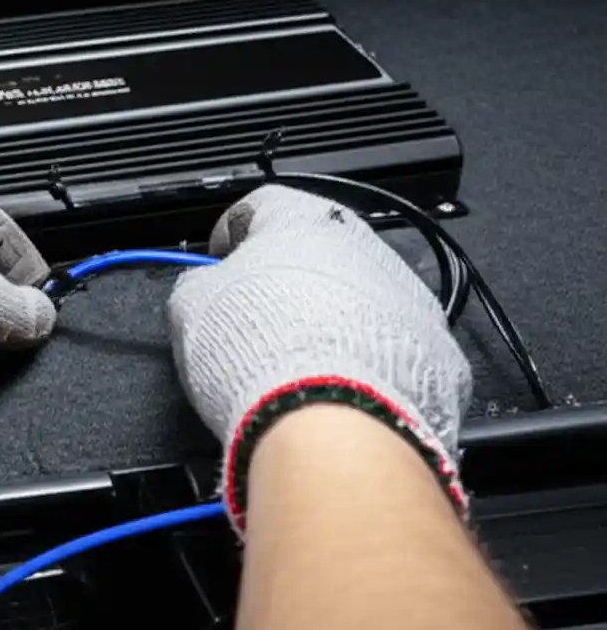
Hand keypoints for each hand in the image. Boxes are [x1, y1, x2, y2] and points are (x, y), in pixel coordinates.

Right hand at [167, 184, 470, 530]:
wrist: (332, 424)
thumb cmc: (260, 353)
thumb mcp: (192, 307)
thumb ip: (198, 284)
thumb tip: (204, 289)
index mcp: (301, 220)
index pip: (260, 205)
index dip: (232, 233)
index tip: (218, 260)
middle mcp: (363, 246)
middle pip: (317, 252)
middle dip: (286, 279)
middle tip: (255, 319)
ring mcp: (407, 297)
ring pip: (360, 298)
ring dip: (330, 319)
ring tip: (297, 364)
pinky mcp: (437, 351)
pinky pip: (392, 347)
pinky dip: (366, 363)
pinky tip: (337, 389)